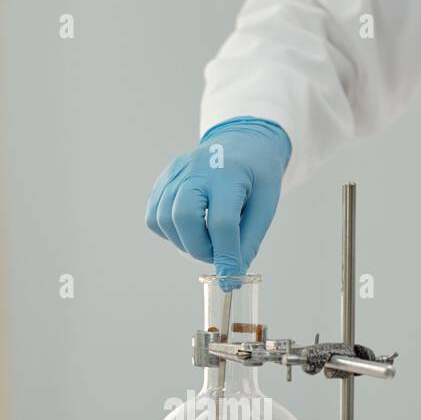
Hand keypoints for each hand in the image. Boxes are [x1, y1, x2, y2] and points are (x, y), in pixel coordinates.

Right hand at [145, 116, 290, 281]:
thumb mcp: (266, 205)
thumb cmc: (257, 175)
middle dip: (199, 248)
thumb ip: (249, 239)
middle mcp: (197, 169)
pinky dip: (170, 233)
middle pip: (183, 217)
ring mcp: (176, 172)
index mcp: (228, 173)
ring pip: (163, 219)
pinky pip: (155, 216)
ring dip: (184, 243)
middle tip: (217, 254)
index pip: (222, 222)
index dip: (225, 256)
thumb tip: (232, 274)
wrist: (243, 142)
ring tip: (206, 242)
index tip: (229, 277)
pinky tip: (191, 229)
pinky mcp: (164, 179)